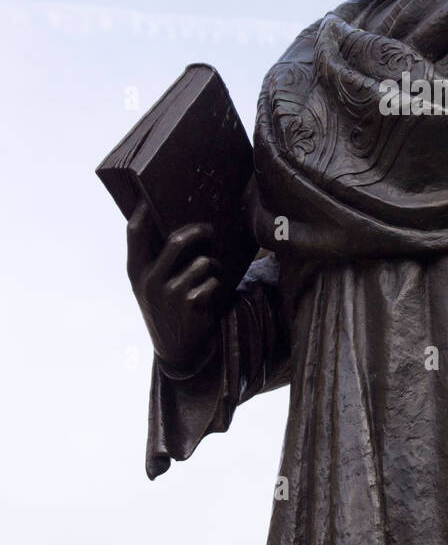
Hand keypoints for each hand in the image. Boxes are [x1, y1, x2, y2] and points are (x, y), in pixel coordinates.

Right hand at [126, 198, 223, 372]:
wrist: (178, 350)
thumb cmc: (166, 307)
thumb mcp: (150, 285)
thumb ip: (154, 259)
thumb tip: (174, 224)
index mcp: (135, 271)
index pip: (135, 232)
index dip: (142, 210)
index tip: (151, 193)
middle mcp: (149, 280)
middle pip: (178, 240)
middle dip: (200, 232)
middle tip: (209, 231)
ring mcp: (169, 293)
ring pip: (201, 262)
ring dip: (211, 265)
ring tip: (209, 274)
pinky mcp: (190, 305)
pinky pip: (211, 280)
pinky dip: (214, 284)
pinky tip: (207, 296)